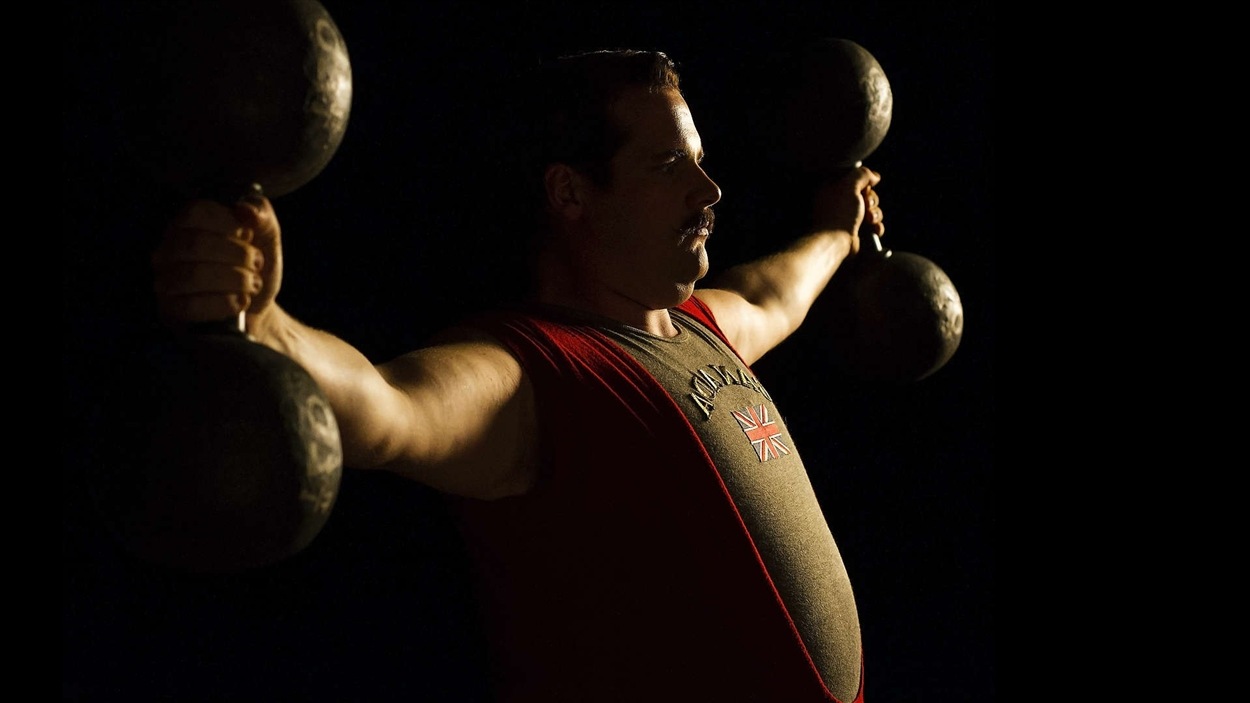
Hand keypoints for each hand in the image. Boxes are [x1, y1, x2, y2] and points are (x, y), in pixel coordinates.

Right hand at [151, 195, 283, 328]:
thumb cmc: (255, 266)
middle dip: (238, 254)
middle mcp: (168, 249)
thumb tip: (245, 210)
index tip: (249, 236)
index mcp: (187, 224)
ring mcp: (165, 280)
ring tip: (253, 284)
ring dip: (235, 280)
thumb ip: (261, 215)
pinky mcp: (171, 310)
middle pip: (196, 244)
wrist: (257, 305)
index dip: (229, 224)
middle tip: (257, 263)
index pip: (196, 212)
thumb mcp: (267, 236)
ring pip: (193, 276)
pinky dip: (225, 304)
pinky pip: (192, 306)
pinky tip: (241, 301)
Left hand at [812, 164, 883, 255]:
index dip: (864, 183)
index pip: (855, 179)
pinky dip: (876, 226)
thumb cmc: (839, 213)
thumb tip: (875, 176)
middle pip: (867, 194)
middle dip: (872, 200)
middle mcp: (840, 202)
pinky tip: (874, 229)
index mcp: (834, 188)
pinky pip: (873, 225)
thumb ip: (862, 175)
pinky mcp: (856, 230)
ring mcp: (848, 217)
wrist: (836, 241)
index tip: (864, 188)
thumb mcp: (850, 186)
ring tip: (870, 220)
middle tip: (867, 205)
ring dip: (876, 214)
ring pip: (872, 209)